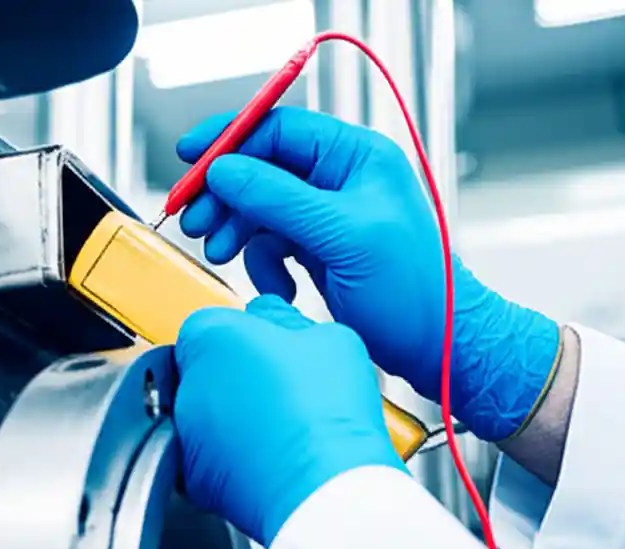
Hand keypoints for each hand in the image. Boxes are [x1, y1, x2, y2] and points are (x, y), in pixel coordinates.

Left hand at [173, 294, 405, 545]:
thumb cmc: (324, 410)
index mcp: (209, 335)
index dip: (247, 337)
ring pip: (209, 416)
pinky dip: (234, 458)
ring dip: (236, 419)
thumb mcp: (326, 337)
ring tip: (283, 427)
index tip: (271, 349)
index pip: (214, 324)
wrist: (321, 485)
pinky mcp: (193, 478)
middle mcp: (188, 383)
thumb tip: (275, 321)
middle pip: (208, 370)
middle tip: (283, 389)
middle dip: (239, 377)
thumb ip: (286, 320)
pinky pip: (212, 459)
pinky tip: (272, 457)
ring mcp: (187, 432)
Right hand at [176, 107, 559, 439]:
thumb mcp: (343, 236)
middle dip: (225, 194)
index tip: (191, 156)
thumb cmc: (413, 290)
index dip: (230, 139)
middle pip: (261, 169)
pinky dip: (262, 264)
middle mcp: (340, 179)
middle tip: (194, 219)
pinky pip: (271, 244)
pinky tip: (274, 288)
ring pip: (260, 208)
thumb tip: (225, 170)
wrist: (434, 345)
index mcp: (357, 157)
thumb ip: (280, 199)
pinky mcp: (318, 250)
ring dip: (236, 231)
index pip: (280, 129)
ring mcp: (327, 216)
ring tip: (219, 252)